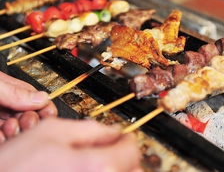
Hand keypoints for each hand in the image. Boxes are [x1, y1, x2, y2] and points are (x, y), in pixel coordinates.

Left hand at [0, 71, 56, 141]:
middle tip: (28, 122)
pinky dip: (5, 141)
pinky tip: (1, 137)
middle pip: (29, 116)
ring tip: (10, 128)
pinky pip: (4, 141)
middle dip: (32, 121)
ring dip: (18, 132)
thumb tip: (43, 97)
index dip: (45, 108)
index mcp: (12, 90)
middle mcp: (6, 106)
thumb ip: (16, 91)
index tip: (48, 114)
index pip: (37, 100)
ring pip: (17, 130)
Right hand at [0, 118, 142, 171]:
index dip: (128, 138)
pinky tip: (89, 171)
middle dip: (125, 156)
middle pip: (133, 171)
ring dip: (118, 168)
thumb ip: (89, 129)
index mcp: (95, 167)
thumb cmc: (15, 166)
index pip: (131, 150)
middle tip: (112, 147)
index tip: (122, 135)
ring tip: (99, 160)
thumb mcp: (52, 132)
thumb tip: (112, 131)